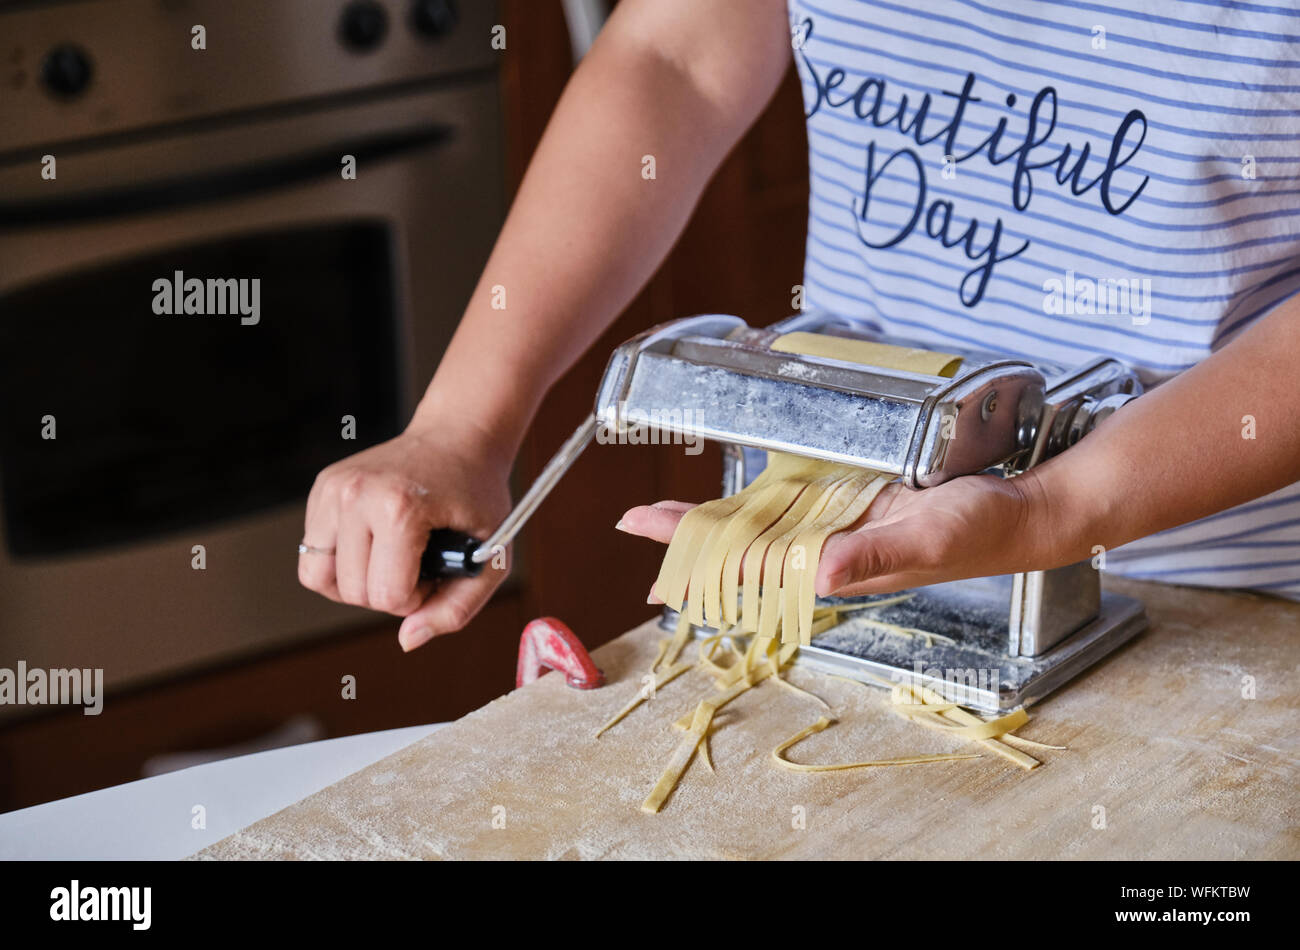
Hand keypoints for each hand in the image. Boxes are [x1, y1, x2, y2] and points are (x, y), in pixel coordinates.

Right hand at [298, 422, 511, 650]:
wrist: (459, 437)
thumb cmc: (477, 495)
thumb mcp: (490, 556)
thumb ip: (456, 608)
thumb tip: (408, 640)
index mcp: (399, 507)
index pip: (387, 596)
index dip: (417, 599)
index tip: (436, 572)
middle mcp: (356, 494)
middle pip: (354, 592)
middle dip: (389, 592)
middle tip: (419, 562)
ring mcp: (333, 489)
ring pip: (321, 579)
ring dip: (358, 582)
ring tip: (393, 557)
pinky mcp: (322, 489)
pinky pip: (312, 555)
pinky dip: (341, 563)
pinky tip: (374, 544)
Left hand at [618, 473, 1046, 597]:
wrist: (1019, 513)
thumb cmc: (978, 533)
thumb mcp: (927, 540)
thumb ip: (872, 557)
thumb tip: (813, 574)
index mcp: (831, 564)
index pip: (747, 565)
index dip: (698, 558)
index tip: (648, 554)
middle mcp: (824, 547)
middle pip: (741, 543)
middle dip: (688, 537)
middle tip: (633, 521)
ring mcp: (838, 523)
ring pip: (760, 521)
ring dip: (715, 517)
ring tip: (666, 514)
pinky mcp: (855, 498)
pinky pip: (794, 498)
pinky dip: (759, 494)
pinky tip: (738, 491)